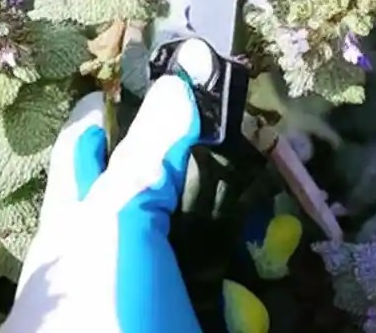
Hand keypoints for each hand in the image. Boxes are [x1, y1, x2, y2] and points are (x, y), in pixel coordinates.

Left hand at [0, 40, 277, 332]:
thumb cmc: (97, 315)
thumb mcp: (114, 225)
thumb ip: (145, 156)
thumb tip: (179, 83)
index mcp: (86, 213)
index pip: (98, 138)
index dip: (127, 99)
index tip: (182, 68)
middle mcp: (129, 245)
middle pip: (181, 183)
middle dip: (229, 167)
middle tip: (271, 149)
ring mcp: (171, 286)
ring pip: (224, 234)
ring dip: (261, 226)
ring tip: (289, 219)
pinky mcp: (209, 321)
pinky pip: (249, 291)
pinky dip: (265, 281)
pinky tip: (282, 261)